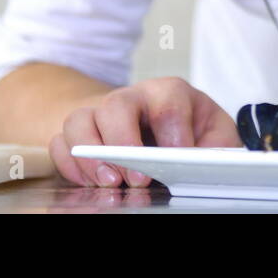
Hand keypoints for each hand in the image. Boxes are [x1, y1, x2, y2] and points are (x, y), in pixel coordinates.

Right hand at [48, 77, 238, 187]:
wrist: (164, 130)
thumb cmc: (193, 134)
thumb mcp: (216, 137)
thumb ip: (216, 150)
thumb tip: (209, 167)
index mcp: (171, 93)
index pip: (168, 101)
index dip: (172, 130)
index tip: (176, 157)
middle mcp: (133, 98)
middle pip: (116, 105)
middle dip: (124, 143)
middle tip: (138, 179)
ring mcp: (101, 114)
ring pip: (80, 119)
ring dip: (91, 155)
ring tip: (110, 184)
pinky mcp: (80, 134)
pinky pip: (61, 142)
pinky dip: (70, 165)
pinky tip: (89, 184)